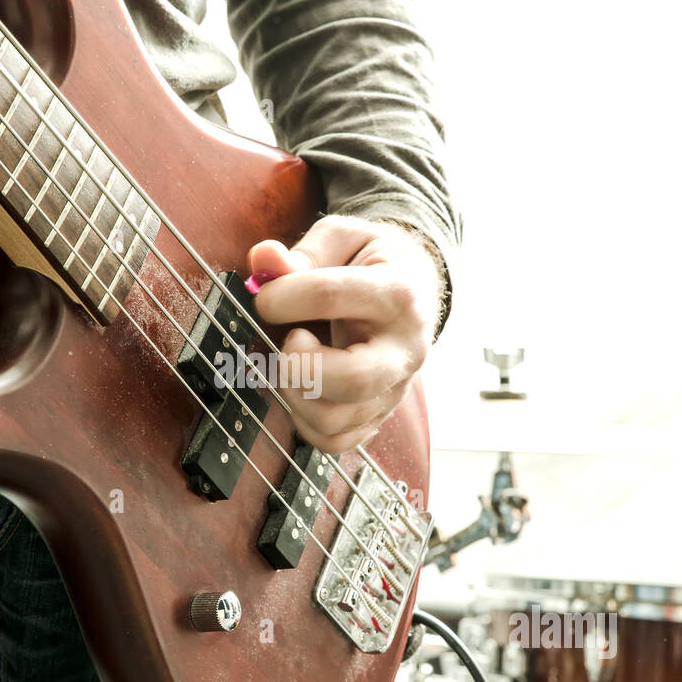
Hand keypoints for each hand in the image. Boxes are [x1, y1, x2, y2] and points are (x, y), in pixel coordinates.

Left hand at [247, 215, 443, 454]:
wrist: (416, 290)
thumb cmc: (374, 262)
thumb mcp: (345, 239)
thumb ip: (305, 252)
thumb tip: (264, 260)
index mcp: (398, 293)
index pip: (331, 296)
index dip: (282, 296)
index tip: (264, 296)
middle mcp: (405, 349)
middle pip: (354, 379)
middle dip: (300, 365)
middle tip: (288, 342)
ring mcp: (395, 389)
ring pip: (337, 418)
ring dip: (295, 394)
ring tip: (292, 363)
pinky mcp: (380, 416)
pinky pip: (335, 441)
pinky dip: (304, 423)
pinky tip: (301, 390)